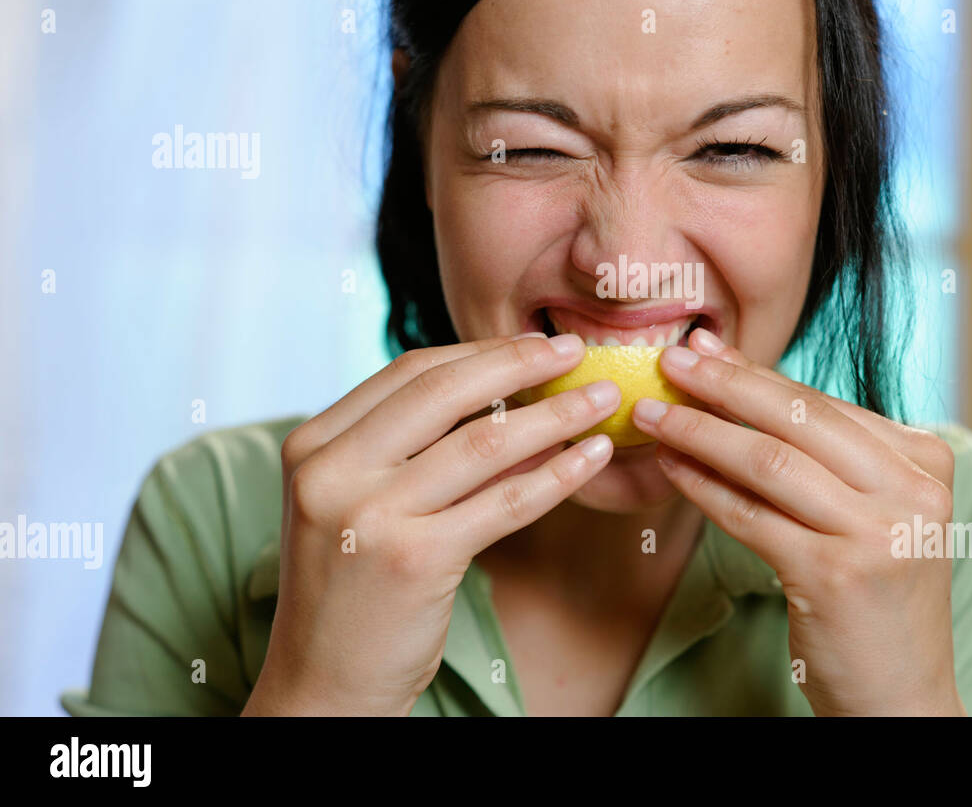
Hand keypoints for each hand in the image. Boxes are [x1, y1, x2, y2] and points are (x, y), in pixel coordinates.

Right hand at [242, 333, 618, 715]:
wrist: (322, 687)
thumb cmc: (350, 591)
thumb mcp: (355, 502)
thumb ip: (409, 449)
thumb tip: (508, 395)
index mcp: (312, 444)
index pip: (408, 372)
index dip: (480, 350)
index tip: (533, 341)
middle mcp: (331, 470)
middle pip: (445, 391)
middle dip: (520, 363)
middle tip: (576, 350)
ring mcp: (369, 514)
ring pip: (485, 442)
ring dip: (556, 414)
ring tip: (602, 400)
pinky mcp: (415, 560)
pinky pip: (505, 502)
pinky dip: (558, 475)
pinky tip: (592, 458)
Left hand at [632, 328, 965, 716]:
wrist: (901, 696)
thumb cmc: (876, 597)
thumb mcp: (872, 512)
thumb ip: (826, 454)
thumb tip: (738, 378)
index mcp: (927, 461)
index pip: (825, 403)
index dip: (756, 373)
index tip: (705, 348)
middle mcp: (913, 490)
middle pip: (798, 417)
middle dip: (723, 385)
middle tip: (670, 362)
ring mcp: (878, 532)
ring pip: (767, 459)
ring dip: (699, 432)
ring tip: (653, 414)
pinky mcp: (835, 573)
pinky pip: (750, 515)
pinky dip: (702, 487)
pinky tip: (670, 468)